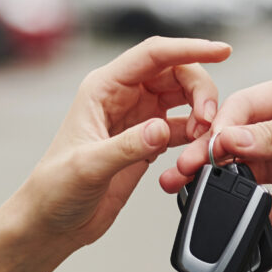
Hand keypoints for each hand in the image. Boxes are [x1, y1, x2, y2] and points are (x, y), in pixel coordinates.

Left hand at [17, 36, 229, 244]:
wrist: (51, 222)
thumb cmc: (54, 189)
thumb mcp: (87, 167)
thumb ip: (126, 147)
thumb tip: (161, 129)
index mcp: (103, 89)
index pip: (153, 55)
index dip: (189, 48)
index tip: (220, 50)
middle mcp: (121, 97)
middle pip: (175, 73)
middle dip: (199, 90)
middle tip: (208, 119)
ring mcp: (135, 119)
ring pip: (182, 99)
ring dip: (200, 114)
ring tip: (203, 138)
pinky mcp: (145, 142)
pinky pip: (181, 127)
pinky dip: (196, 136)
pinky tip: (197, 150)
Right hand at [159, 74, 271, 231]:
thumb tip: (231, 141)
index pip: (241, 107)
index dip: (221, 126)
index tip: (211, 145)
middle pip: (231, 143)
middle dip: (204, 156)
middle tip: (181, 171)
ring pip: (236, 176)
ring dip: (210, 185)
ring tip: (183, 193)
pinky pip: (255, 210)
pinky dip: (236, 216)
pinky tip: (219, 219)